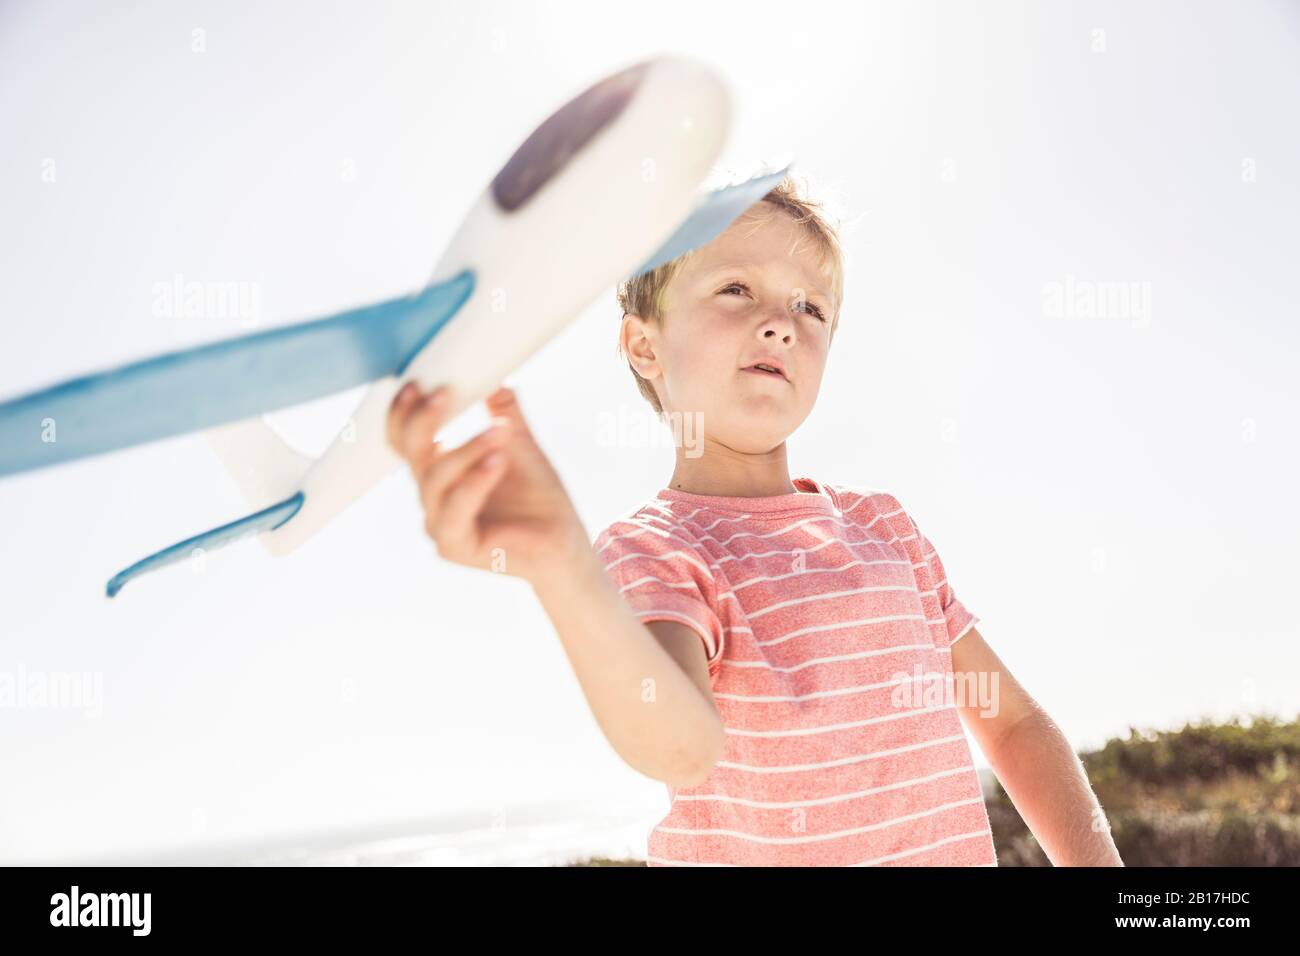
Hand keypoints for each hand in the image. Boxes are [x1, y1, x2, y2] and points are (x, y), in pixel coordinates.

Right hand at [385, 381, 590, 585]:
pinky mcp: (455, 547)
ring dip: (465, 450)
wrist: (564, 541)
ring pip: (434, 480)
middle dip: (424, 421)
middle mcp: (432, 498)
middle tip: (446, 393)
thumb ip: (504, 413)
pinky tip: (498, 461)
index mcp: (439, 473)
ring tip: (499, 430)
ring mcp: (439, 525)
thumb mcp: (519, 445)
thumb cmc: (539, 498)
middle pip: (411, 455)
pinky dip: (475, 482)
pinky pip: (454, 511)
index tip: (419, 382)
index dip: (404, 411)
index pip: (405, 440)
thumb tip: (497, 376)